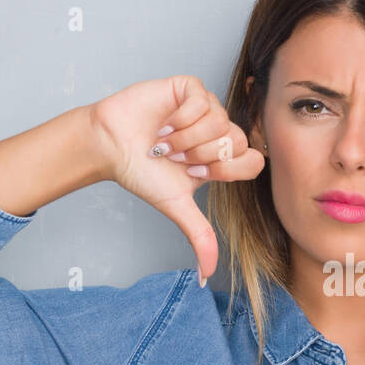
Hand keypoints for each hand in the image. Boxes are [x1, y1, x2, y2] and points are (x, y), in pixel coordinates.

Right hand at [89, 76, 265, 283]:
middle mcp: (219, 131)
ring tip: (165, 142)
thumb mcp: (177, 207)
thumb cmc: (143, 173)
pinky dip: (181, 119)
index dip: (225, 170)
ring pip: (220, 122)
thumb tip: (207, 276)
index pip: (253, 161)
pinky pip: (203, 100)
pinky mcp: (190, 88)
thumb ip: (200, 237)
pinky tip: (164, 124)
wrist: (110, 147)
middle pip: (236, 142)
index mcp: (223, 157)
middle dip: (201, 155)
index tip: (195, 173)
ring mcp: (206, 107)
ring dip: (186, 138)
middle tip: (175, 157)